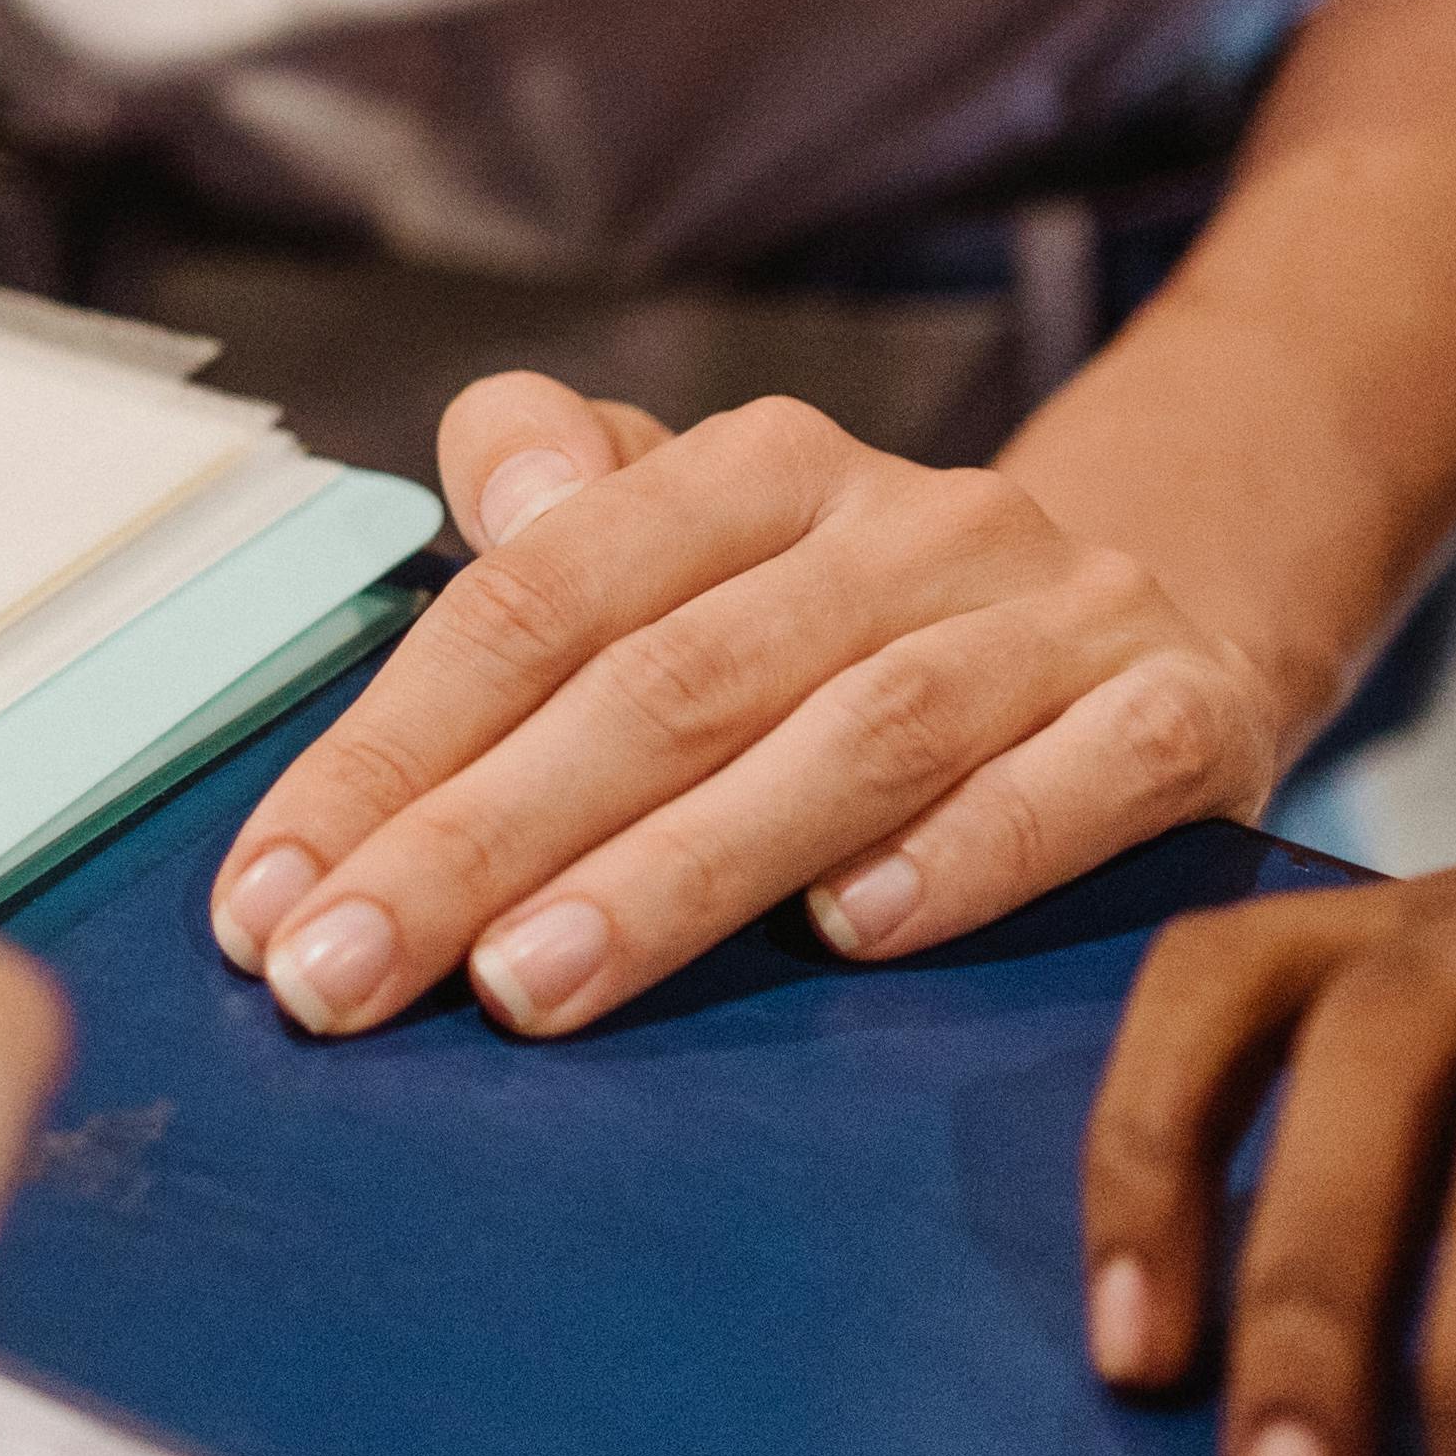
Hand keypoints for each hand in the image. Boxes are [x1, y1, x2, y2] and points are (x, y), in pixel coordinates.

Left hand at [201, 376, 1311, 1040]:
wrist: (1177, 619)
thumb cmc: (864, 626)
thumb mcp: (708, 542)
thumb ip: (570, 510)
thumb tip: (484, 495)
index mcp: (760, 470)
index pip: (539, 598)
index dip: (391, 748)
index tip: (268, 897)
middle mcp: (908, 520)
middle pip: (665, 679)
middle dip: (482, 837)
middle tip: (343, 978)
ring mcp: (1056, 613)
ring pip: (851, 733)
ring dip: (682, 867)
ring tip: (534, 985)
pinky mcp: (1187, 710)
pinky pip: (1084, 777)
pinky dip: (974, 849)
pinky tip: (859, 932)